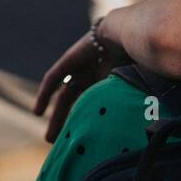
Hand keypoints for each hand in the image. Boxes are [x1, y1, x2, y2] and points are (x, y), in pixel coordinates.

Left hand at [33, 22, 129, 142]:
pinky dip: (44, 95)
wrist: (130, 34)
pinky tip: (37, 112)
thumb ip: (132, 105)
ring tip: (51, 139)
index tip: (90, 142)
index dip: (92, 122)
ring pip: (65, 96)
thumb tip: (141, 132)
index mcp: (112, 80)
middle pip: (80, 102)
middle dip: (72, 123)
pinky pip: (53, 79)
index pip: (97, 105)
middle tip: (67, 146)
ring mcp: (82, 66)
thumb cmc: (142, 60)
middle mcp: (96, 74)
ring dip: (57, 116)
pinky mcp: (70, 60)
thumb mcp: (134, 87)